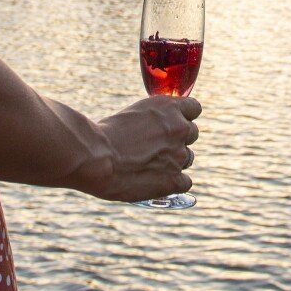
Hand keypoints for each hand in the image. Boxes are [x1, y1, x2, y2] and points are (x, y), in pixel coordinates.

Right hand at [75, 96, 201, 201]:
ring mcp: (179, 155)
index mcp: (169, 107)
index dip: (183, 117)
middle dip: (178, 139)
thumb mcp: (133, 114)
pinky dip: (174, 183)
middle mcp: (179, 128)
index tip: (174, 124)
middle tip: (157, 146)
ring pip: (188, 157)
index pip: (194, 109)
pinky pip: (186, 182)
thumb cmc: (105, 135)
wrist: (96, 157)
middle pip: (192, 133)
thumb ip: (153, 119)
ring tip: (151, 165)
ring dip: (174, 160)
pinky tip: (158, 182)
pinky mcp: (174, 180)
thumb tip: (157, 128)